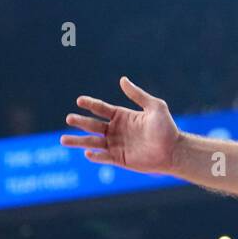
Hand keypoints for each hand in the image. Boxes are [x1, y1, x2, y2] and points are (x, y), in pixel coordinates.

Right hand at [62, 77, 179, 173]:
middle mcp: (116, 130)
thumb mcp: (155, 107)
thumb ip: (138, 95)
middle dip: (81, 122)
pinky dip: (96, 156)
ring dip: (79, 141)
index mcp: (122, 116)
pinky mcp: (119, 159)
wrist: (174, 150)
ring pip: (93, 142)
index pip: (102, 109)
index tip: (79, 100)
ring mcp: (116, 145)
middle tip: (69, 118)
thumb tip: (122, 79)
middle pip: (94, 125)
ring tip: (63, 139)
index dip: (91, 104)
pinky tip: (88, 153)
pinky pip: (104, 157)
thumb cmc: (166, 128)